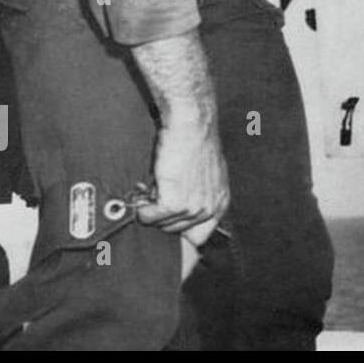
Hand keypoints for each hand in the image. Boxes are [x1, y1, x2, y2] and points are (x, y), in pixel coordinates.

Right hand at [136, 113, 228, 243]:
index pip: (199, 237)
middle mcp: (211, 209)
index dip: (180, 229)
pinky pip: (148, 217)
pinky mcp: (175, 203)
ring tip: (159, 183)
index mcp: (220, 203)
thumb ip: (200, 195)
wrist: (192, 125)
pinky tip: (150, 187)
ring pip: (160, 225)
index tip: (170, 218)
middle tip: (161, 191)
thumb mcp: (208, 174)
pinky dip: (142, 206)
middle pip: (175, 232)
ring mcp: (194, 208)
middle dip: (164, 215)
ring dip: (153, 207)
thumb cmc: (196, 143)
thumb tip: (181, 212)